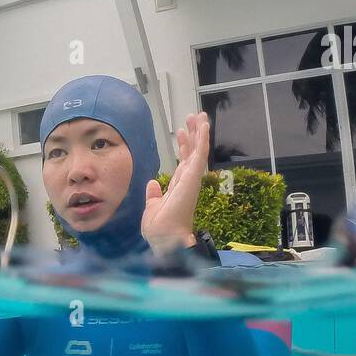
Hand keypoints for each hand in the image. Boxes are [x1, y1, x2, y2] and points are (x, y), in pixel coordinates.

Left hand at [141, 111, 209, 253]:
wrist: (165, 239)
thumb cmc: (160, 229)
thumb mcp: (152, 208)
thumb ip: (154, 195)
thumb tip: (153, 183)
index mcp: (179, 187)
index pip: (183, 162)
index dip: (183, 146)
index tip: (182, 132)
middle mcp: (188, 181)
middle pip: (192, 153)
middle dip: (194, 135)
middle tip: (195, 117)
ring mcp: (192, 179)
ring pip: (198, 150)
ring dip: (199, 133)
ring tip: (200, 116)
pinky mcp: (193, 178)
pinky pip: (199, 155)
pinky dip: (202, 140)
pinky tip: (204, 127)